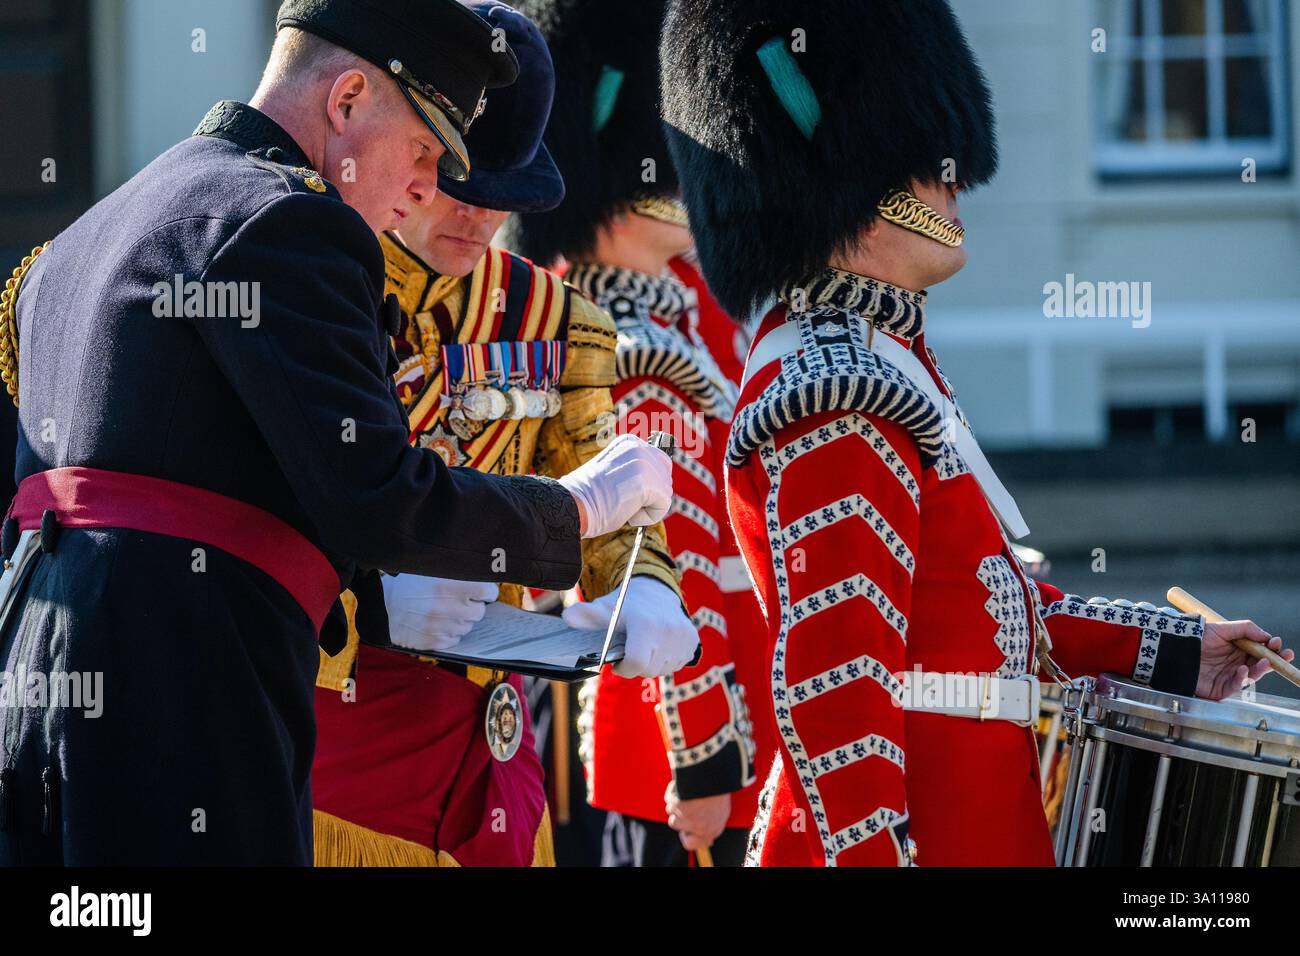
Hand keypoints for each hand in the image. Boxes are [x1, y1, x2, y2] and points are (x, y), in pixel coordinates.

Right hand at [381, 574, 498, 651]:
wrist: (383, 606)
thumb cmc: (410, 585)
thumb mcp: (433, 569)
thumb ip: (458, 572)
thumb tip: (485, 575)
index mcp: (448, 585)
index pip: (487, 592)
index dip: (486, 592)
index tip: (481, 592)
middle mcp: (446, 607)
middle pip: (479, 612)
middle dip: (471, 606)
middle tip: (456, 601)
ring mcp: (440, 627)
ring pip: (467, 627)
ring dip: (459, 620)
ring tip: (442, 611)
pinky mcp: (434, 642)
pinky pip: (455, 640)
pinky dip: (449, 633)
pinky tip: (436, 623)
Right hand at [558, 434, 672, 538]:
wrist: (571, 504)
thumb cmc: (588, 496)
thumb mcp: (613, 472)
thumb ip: (634, 471)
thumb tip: (656, 484)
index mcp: (630, 442)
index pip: (659, 463)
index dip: (648, 485)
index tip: (625, 491)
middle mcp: (639, 447)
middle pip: (666, 477)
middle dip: (653, 494)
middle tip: (627, 501)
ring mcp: (644, 463)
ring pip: (665, 493)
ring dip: (647, 507)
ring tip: (622, 505)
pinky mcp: (647, 483)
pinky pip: (663, 506)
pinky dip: (647, 517)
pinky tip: (627, 513)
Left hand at [561, 576, 698, 676]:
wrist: (656, 591)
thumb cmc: (625, 604)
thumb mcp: (604, 608)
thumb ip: (586, 616)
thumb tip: (568, 618)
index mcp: (645, 624)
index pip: (636, 664)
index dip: (624, 668)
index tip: (618, 663)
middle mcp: (668, 631)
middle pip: (648, 670)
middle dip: (636, 665)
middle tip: (630, 649)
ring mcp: (683, 637)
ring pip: (663, 669)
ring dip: (652, 663)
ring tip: (645, 644)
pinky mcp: (692, 640)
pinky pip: (677, 663)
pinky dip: (666, 659)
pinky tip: (659, 644)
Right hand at [665, 783, 729, 852]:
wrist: (716, 777)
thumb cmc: (720, 792)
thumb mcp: (722, 813)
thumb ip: (712, 828)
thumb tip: (708, 842)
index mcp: (711, 830)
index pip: (691, 844)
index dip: (686, 835)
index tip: (685, 829)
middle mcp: (697, 827)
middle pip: (676, 823)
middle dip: (678, 812)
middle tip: (687, 799)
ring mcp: (685, 817)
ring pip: (671, 810)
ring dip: (676, 799)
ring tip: (689, 789)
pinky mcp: (676, 806)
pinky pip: (669, 798)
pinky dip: (673, 790)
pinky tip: (683, 784)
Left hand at [1197, 619, 1292, 699]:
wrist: (1176, 648)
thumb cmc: (1197, 637)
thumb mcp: (1222, 628)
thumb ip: (1245, 629)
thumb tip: (1267, 636)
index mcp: (1240, 650)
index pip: (1262, 651)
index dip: (1272, 648)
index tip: (1278, 643)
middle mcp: (1237, 664)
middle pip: (1261, 665)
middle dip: (1275, 661)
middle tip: (1284, 656)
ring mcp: (1230, 676)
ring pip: (1252, 676)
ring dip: (1260, 670)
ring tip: (1265, 662)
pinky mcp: (1220, 688)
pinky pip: (1235, 686)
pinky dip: (1241, 679)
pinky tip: (1242, 669)